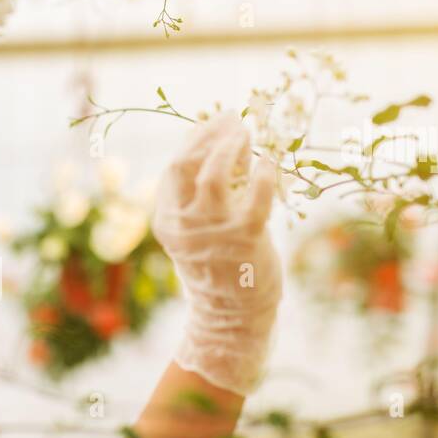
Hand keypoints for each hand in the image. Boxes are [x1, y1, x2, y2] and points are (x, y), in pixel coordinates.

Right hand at [151, 111, 282, 396]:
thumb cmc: (219, 268)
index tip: (214, 123)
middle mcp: (184, 225)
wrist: (232, 317)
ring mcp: (213, 231)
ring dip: (231, 145)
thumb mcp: (198, 232)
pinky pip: (256, 194)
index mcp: (167, 221)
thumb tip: (227, 147)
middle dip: (210, 134)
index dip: (195, 139)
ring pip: (214, 172)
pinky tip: (269, 162)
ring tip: (246, 134)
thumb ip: (203, 196)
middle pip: (186, 163)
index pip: (174, 168)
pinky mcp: (245, 238)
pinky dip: (263, 172)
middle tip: (232, 119)